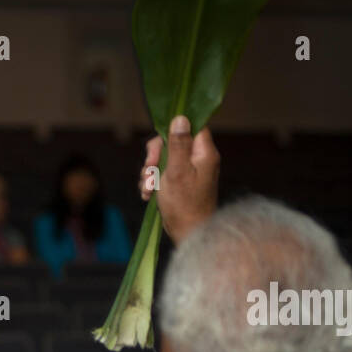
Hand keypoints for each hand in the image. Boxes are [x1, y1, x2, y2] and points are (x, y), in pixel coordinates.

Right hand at [140, 114, 219, 244]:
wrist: (189, 234)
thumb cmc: (184, 205)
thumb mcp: (177, 172)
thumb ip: (178, 144)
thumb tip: (180, 117)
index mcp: (203, 153)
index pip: (191, 126)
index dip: (172, 131)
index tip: (159, 146)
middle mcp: (199, 159)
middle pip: (173, 143)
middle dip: (155, 157)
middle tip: (148, 171)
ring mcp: (190, 172)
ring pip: (165, 159)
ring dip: (151, 173)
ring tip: (147, 189)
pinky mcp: (181, 183)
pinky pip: (164, 174)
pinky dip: (154, 183)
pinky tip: (148, 196)